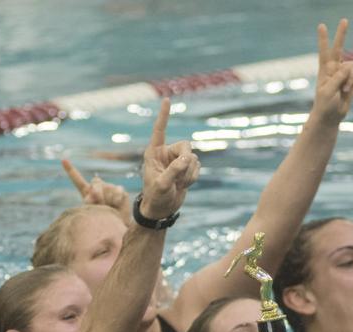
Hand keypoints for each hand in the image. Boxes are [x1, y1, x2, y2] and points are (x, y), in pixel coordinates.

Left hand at [62, 159, 131, 224]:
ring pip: (107, 189)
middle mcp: (98, 186)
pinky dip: (116, 200)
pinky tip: (116, 205)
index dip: (70, 170)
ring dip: (108, 201)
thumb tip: (93, 190)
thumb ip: (89, 201)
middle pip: (95, 182)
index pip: (77, 180)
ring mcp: (109, 187)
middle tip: (101, 205)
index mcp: (87, 192)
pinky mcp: (120, 189)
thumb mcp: (92, 212)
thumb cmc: (101, 219)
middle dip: (97, 194)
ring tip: (109, 208)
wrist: (116, 225)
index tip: (63, 160)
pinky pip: (117, 192)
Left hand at [138, 99, 200, 220]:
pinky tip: (184, 185)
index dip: (164, 115)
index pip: (160, 130)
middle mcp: (166, 153)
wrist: (161, 210)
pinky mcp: (186, 168)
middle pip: (186, 146)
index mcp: (154, 152)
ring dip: (189, 173)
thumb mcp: (162, 185)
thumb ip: (174, 170)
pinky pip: (197, 167)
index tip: (166, 99)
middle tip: (181, 174)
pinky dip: (193, 177)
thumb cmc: (155, 197)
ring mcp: (177, 160)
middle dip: (187, 161)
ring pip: (193, 158)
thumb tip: (188, 158)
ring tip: (178, 184)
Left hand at [313, 20, 352, 125]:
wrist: (330, 117)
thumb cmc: (325, 105)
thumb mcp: (329, 91)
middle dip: (342, 35)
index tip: (321, 25)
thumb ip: (338, 77)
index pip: (324, 52)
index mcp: (324, 71)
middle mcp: (334, 69)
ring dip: (350, 81)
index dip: (324, 39)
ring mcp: (343, 75)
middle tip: (344, 20)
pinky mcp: (351, 82)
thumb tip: (348, 66)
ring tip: (344, 93)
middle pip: (339, 49)